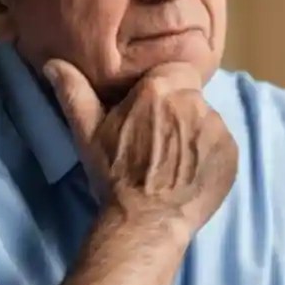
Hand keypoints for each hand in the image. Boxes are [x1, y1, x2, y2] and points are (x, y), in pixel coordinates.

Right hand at [43, 59, 238, 234]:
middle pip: (190, 95)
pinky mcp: (232, 153)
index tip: (151, 109)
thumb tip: (53, 63)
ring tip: (174, 159)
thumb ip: (74, 92)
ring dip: (194, 132)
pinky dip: (209, 154)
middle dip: (177, 111)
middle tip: (158, 139)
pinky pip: (221, 143)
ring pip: (207, 118)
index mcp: (160, 89)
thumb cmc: (114, 176)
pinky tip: (190, 172)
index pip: (173, 71)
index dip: (163, 89)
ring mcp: (217, 128)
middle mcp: (193, 102)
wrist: (146, 221)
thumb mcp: (87, 133)